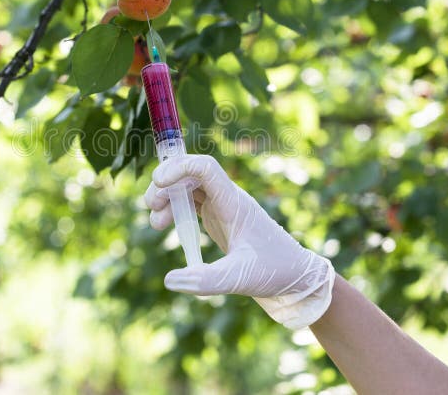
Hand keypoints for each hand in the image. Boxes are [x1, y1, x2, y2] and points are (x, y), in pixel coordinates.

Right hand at [145, 154, 334, 328]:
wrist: (294, 277)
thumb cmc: (274, 272)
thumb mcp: (240, 278)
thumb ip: (206, 281)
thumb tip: (169, 281)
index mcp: (234, 203)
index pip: (205, 168)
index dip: (180, 167)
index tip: (158, 182)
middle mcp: (227, 199)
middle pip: (191, 175)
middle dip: (166, 185)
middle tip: (152, 207)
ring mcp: (223, 207)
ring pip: (189, 188)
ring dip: (168, 198)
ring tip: (156, 223)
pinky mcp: (219, 219)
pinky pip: (192, 203)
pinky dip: (176, 209)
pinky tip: (167, 225)